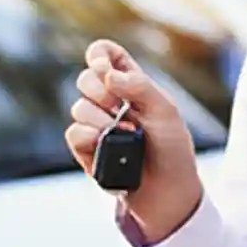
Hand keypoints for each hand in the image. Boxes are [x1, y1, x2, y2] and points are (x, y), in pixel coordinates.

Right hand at [65, 39, 202, 243]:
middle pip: (85, 78)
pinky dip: (90, 136)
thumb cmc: (172, 149)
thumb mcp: (166, 111)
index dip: (100, 54)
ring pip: (78, 107)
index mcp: (131, 84)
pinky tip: (105, 144)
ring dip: (101, 119)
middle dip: (100, 91)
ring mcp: (96, 125)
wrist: (167, 192)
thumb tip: (107, 74)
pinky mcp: (87, 150)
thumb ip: (139, 86)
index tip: (103, 66)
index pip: (106, 55)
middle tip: (121, 108)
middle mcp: (110, 102)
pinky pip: (74, 133)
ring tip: (126, 134)